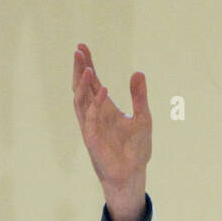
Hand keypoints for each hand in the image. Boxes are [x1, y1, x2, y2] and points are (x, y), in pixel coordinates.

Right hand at [72, 43, 150, 220]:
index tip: (82, 47)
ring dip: (83, 84)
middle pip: (81, 87)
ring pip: (80, 101)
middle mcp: (94, 114)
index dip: (87, 64)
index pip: (92, 82)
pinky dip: (95, 104)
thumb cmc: (136, 149)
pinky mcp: (92, 139)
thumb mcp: (143, 118)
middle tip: (78, 51)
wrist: (132, 174)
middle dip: (79, 69)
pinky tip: (103, 89)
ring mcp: (91, 126)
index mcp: (104, 107)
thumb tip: (138, 72)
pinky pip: (90, 118)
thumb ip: (139, 96)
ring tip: (88, 67)